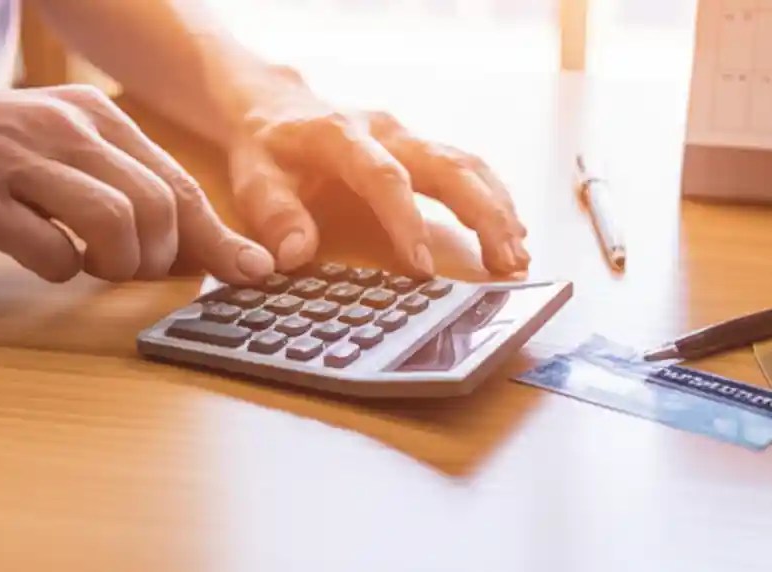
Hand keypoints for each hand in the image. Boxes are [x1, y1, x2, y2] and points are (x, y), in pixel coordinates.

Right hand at [0, 80, 272, 283]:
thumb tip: (201, 251)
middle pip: (159, 207)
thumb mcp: (60, 152)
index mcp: (96, 119)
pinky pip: (51, 248)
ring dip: (118, 265)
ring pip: (118, 223)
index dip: (220, 237)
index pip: (179, 184)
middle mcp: (67, 129)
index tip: (252, 273)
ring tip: (92, 265)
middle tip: (131, 271)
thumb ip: (125, 188)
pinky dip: (61, 269)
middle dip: (161, 258)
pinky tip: (46, 259)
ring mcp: (21, 160)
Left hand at [223, 66, 529, 278]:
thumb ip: (274, 216)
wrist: (274, 104)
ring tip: (518, 256)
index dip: (406, 222)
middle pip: (448, 167)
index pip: (384, 179)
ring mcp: (409, 138)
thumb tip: (294, 255)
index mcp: (342, 137)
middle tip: (505, 263)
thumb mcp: (252, 179)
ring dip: (499, 210)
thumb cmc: (266, 147)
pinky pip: (468, 169)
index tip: (423, 267)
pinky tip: (512, 232)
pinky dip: (494, 200)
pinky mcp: (421, 149)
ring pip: (468, 166)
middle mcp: (386, 133)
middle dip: (483, 216)